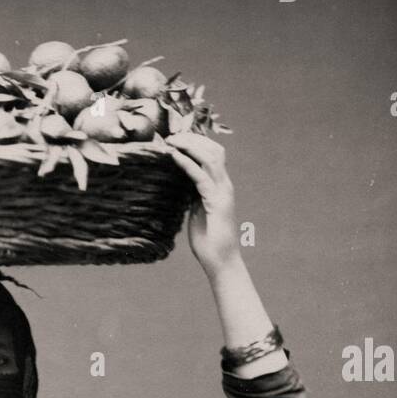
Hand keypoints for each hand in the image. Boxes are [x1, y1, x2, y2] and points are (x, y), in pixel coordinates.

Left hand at [163, 131, 239, 275]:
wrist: (220, 261)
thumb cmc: (208, 240)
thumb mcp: (196, 212)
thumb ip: (193, 196)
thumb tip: (182, 184)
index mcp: (220, 187)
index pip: (213, 155)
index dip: (197, 143)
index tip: (177, 138)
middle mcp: (224, 185)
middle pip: (214, 149)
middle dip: (193, 139)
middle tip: (171, 136)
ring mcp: (223, 192)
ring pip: (210, 157)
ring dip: (190, 146)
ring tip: (171, 142)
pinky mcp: (217, 202)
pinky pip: (201, 176)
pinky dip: (187, 163)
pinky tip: (174, 157)